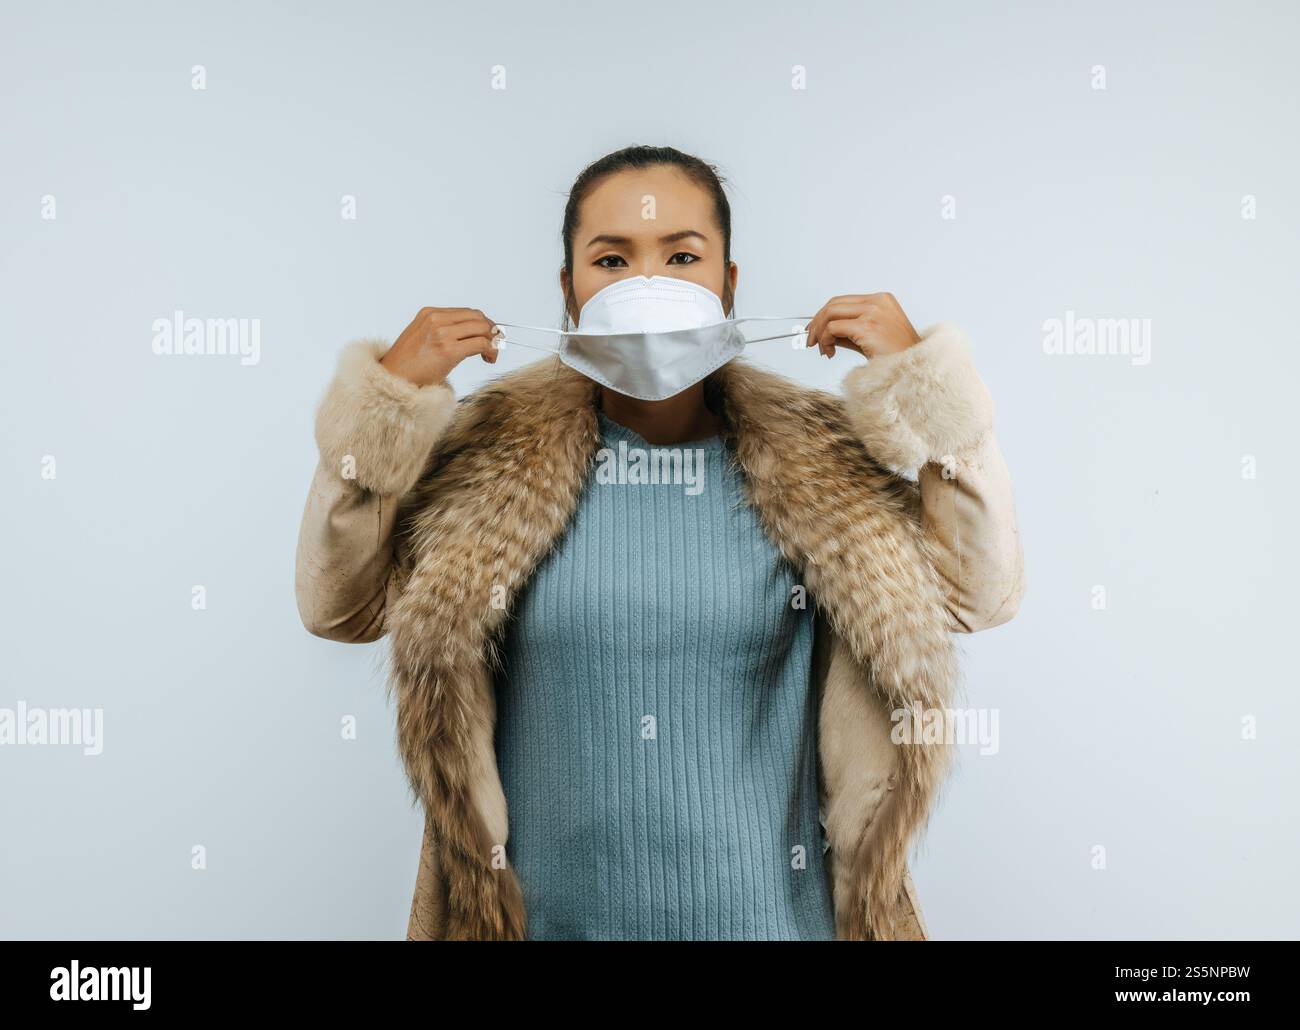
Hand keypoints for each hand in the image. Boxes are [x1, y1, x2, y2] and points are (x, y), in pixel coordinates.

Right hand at [380, 307, 500, 386]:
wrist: (391, 379)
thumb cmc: (407, 364)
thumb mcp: (421, 337)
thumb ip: (441, 330)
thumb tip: (468, 334)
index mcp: (430, 313)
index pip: (467, 312)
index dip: (482, 324)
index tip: (487, 338)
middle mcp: (436, 319)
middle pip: (477, 317)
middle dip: (490, 331)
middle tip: (493, 347)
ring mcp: (441, 334)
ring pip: (482, 328)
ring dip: (493, 341)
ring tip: (490, 355)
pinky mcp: (448, 350)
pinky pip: (481, 343)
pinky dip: (491, 350)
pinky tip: (488, 359)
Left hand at [804, 292, 920, 359]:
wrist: (915, 369)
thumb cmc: (898, 356)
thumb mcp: (871, 338)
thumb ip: (849, 331)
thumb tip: (825, 333)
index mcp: (881, 300)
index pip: (843, 301)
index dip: (824, 314)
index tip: (815, 329)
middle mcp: (877, 302)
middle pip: (834, 304)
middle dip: (817, 323)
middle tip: (810, 341)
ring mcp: (873, 312)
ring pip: (830, 314)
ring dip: (819, 333)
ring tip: (821, 349)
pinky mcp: (867, 327)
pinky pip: (833, 328)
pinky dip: (825, 340)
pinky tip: (828, 352)